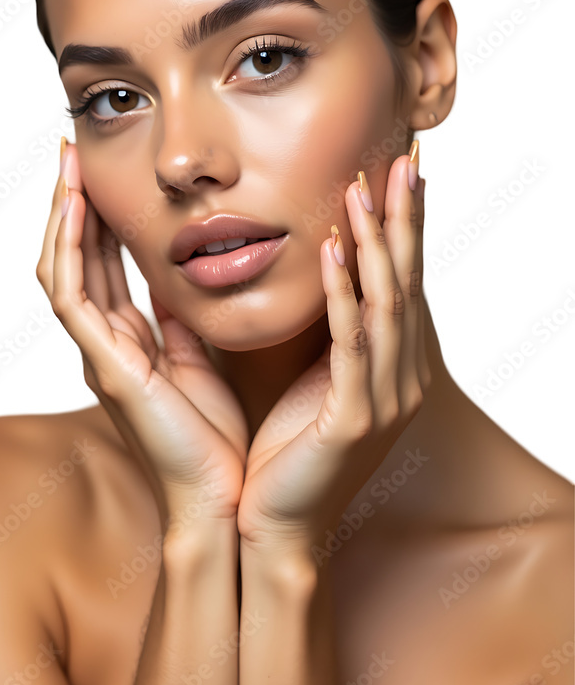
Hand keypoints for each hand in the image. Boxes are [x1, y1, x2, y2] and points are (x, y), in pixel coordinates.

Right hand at [35, 141, 248, 527]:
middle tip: (72, 152)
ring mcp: (99, 355)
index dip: (96, 217)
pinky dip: (69, 253)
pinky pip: (73, 300)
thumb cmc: (214, 435)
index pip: (101, 265)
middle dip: (72, 204)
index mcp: (128, 339)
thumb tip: (182, 273)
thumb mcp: (199, 358)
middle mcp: (104, 343)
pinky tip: (76, 214)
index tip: (101, 171)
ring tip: (68, 167)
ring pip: (62, 271)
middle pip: (74, 259)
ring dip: (62, 217)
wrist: (224, 495)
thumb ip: (180, 318)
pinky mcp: (106, 368)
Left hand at [236, 144, 427, 555]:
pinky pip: (350, 343)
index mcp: (393, 365)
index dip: (403, 225)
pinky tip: (333, 249)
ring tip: (361, 189)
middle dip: (403, 217)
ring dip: (373, 241)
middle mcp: (402, 375)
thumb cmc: (289, 449)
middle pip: (406, 280)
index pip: (402, 280)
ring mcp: (385, 397)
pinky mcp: (356, 417)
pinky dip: (343, 292)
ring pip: (385, 303)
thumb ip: (322, 325)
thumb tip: (311, 266)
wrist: (279, 527)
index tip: (399, 170)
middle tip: (403, 157)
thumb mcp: (311, 374)